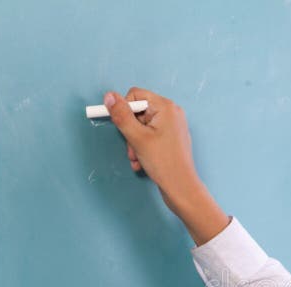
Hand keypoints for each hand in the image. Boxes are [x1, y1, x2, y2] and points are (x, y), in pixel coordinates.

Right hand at [103, 87, 204, 213]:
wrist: (181, 187)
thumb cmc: (163, 162)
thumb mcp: (136, 137)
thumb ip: (121, 115)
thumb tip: (109, 96)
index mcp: (166, 107)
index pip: (135, 95)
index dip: (124, 109)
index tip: (121, 126)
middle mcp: (172, 113)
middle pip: (138, 112)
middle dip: (130, 131)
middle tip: (132, 148)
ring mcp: (173, 126)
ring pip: (142, 127)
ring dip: (134, 143)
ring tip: (137, 158)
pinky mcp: (171, 138)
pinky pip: (150, 136)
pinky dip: (143, 148)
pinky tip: (142, 162)